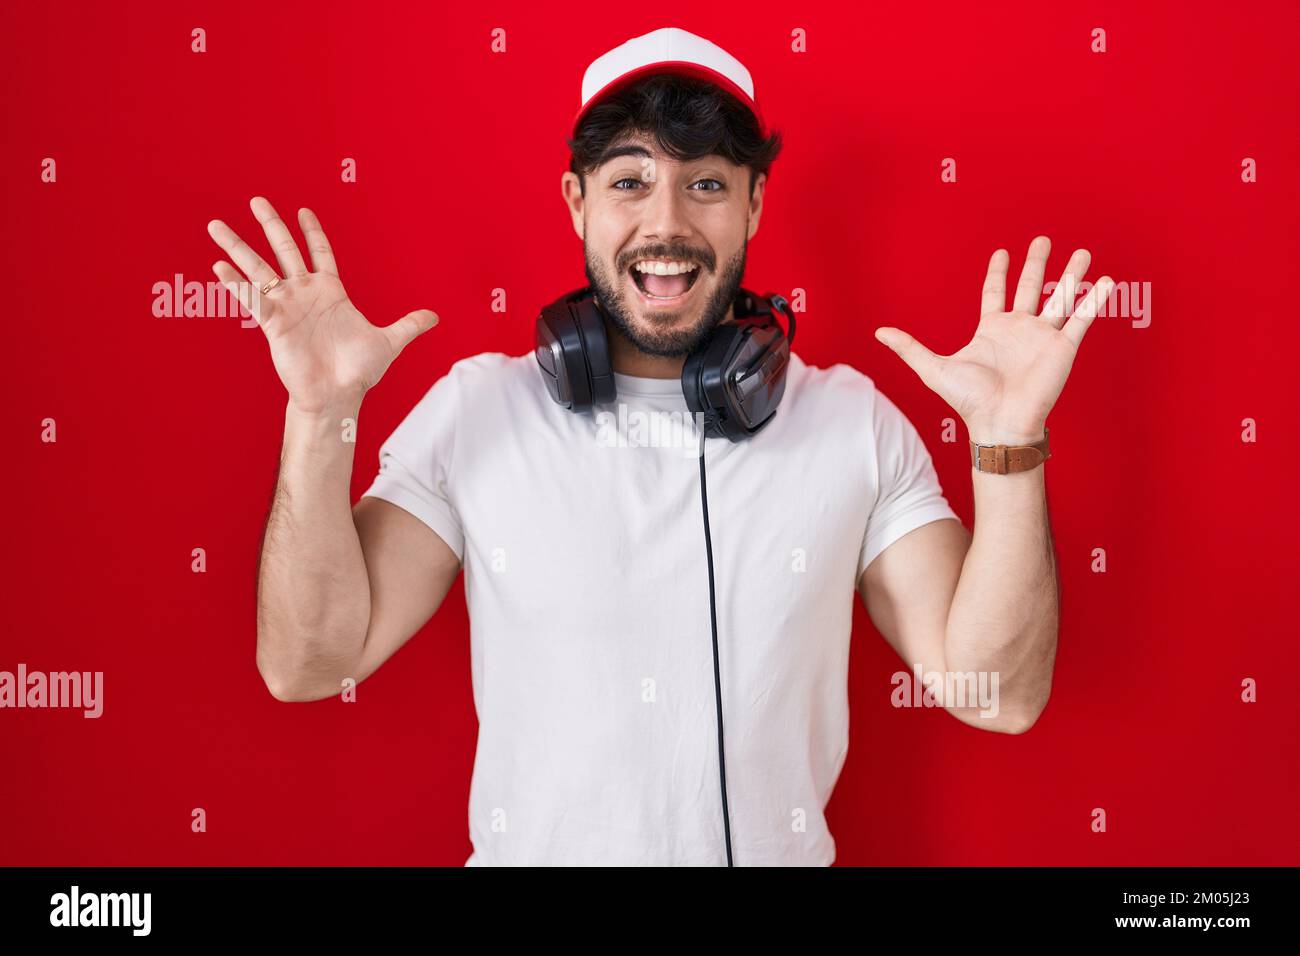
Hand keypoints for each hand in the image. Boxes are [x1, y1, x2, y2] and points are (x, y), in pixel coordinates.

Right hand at [206, 197, 438, 414]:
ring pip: (259, 269)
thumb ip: (409, 325)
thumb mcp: (389, 342)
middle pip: (285, 250)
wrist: (339, 395)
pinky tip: (218, 267)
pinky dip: (235, 284)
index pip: (319, 253)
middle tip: (257, 201)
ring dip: (238, 248)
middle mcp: (305, 294)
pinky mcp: (274, 323)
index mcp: (331, 292)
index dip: (312, 232)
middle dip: (271, 225)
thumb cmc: (359, 371)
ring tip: (215, 225)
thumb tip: (435, 317)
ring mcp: (287, 307)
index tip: (303, 211)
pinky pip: (252, 299)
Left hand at [875, 236, 1112, 444]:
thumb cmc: (968, 401)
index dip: (998, 272)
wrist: (999, 423)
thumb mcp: (933, 368)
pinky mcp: (1063, 348)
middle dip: (1036, 263)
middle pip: (1030, 287)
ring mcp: (1042, 338)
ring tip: (1084, 252)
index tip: (1002, 253)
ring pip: (1060, 298)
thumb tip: (878, 332)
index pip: (995, 293)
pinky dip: (1094, 300)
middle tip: (1042, 239)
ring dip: (1072, 275)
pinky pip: (1082, 318)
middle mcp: (1019, 330)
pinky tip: (1105, 281)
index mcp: (991, 330)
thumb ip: (909, 347)